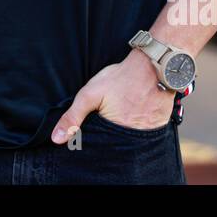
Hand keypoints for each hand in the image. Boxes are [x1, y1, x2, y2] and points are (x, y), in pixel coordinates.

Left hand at [51, 49, 175, 143]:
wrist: (153, 65)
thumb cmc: (120, 78)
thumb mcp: (89, 94)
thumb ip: (72, 117)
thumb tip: (56, 139)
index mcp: (114, 134)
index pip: (100, 150)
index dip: (93, 145)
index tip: (91, 136)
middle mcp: (133, 140)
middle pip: (116, 148)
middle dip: (109, 142)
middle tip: (108, 123)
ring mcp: (149, 134)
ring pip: (132, 143)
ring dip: (125, 137)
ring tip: (122, 119)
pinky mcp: (160, 126)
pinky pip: (147, 136)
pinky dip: (140, 131)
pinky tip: (136, 118)